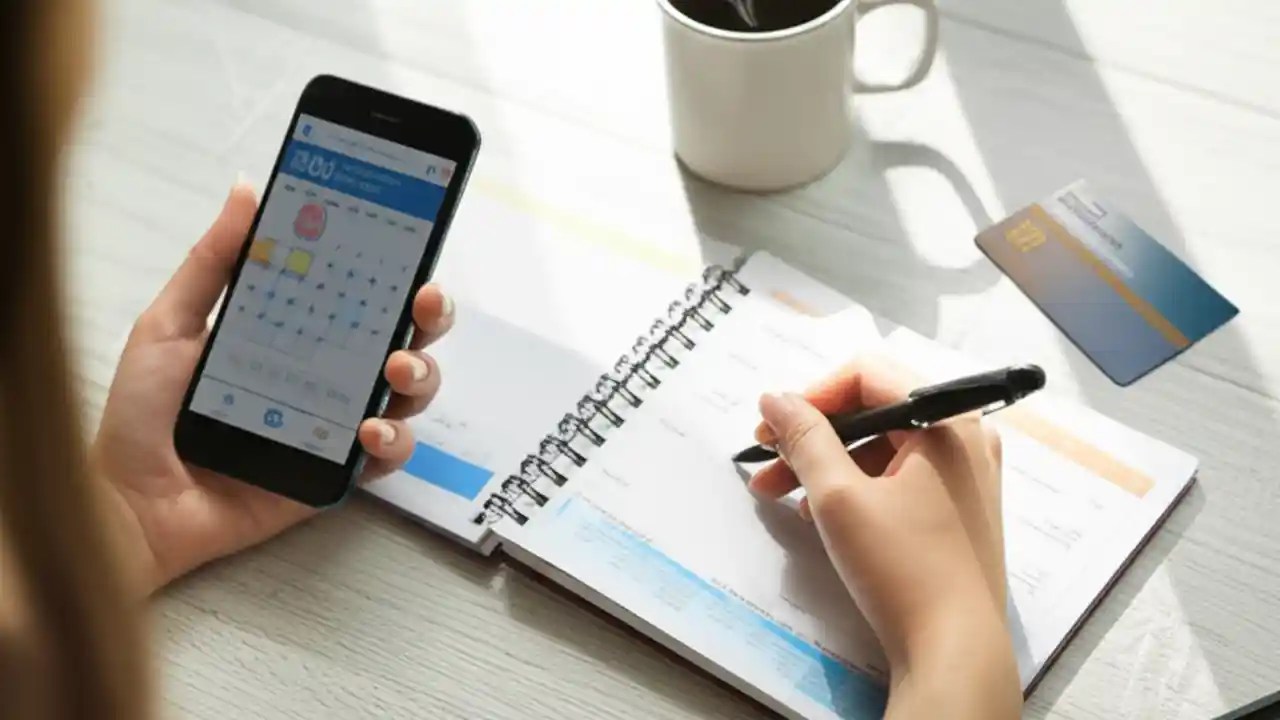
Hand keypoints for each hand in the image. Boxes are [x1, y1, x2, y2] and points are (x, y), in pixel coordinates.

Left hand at [92, 182, 454, 595]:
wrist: (129, 501)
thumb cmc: (142, 414)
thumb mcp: (169, 324)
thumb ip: (213, 261)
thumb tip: (248, 190)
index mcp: (297, 331)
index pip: (363, 293)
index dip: (397, 268)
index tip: (410, 245)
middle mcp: (328, 374)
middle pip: (404, 336)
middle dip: (431, 315)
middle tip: (424, 304)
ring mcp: (337, 423)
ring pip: (410, 394)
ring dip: (421, 375)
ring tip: (396, 371)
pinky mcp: (337, 473)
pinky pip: (388, 457)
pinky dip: (394, 441)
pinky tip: (370, 431)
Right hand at [748, 356, 1020, 717]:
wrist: (955, 650)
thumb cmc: (902, 568)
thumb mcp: (839, 497)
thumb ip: (805, 438)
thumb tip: (775, 398)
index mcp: (947, 421)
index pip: (868, 375)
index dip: (812, 395)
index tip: (772, 427)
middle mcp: (965, 437)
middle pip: (874, 410)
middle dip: (813, 434)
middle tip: (767, 461)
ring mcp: (966, 474)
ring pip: (882, 446)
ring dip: (827, 462)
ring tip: (780, 494)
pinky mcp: (957, 507)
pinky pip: (899, 476)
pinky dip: (856, 485)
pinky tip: (818, 513)